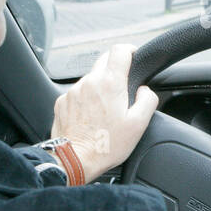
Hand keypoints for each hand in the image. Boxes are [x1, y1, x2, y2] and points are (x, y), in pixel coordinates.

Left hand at [50, 44, 157, 181]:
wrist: (74, 160)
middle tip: (122, 90)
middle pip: (104, 61)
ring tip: (105, 111)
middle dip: (116, 70)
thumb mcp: (138, 124)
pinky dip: (86, 100)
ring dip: (100, 88)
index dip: (130, 50)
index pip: (120, 50)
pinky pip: (78, 93)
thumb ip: (148, 100)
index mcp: (110, 83)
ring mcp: (73, 91)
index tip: (134, 58)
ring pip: (91, 79)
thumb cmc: (106, 145)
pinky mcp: (62, 102)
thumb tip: (145, 90)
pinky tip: (91, 118)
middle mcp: (89, 82)